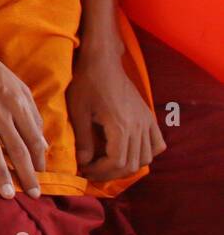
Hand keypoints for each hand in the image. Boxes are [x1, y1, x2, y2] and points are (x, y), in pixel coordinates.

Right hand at [0, 27, 49, 197]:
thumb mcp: (18, 87)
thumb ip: (32, 114)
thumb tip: (43, 144)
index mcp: (16, 103)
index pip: (32, 137)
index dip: (39, 159)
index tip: (42, 176)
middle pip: (15, 147)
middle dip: (26, 173)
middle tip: (33, 195)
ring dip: (0, 172)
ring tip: (6, 193)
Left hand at [67, 32, 164, 181]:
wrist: (102, 61)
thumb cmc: (86, 82)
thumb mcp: (78, 111)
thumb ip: (83, 139)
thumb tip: (84, 163)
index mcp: (120, 126)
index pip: (118, 163)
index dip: (100, 172)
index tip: (85, 170)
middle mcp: (138, 126)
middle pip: (132, 164)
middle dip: (110, 173)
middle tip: (92, 170)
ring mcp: (146, 122)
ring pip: (146, 157)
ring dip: (128, 166)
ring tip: (107, 164)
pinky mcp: (149, 116)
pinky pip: (157, 144)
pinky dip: (146, 154)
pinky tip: (130, 152)